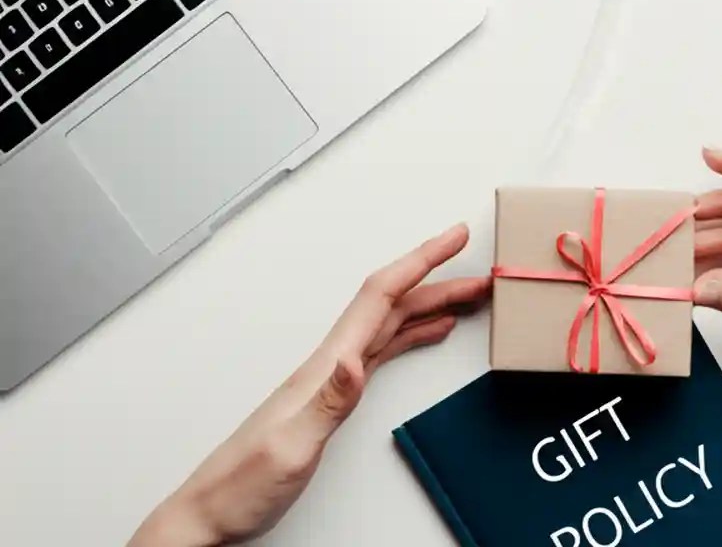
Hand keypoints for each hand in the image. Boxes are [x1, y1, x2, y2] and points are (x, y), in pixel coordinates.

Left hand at [129, 224, 490, 545]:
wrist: (213, 510)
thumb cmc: (243, 484)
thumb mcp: (291, 445)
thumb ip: (328, 401)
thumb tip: (356, 360)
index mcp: (327, 364)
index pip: (381, 296)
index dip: (421, 261)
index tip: (453, 238)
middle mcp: (333, 362)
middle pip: (394, 304)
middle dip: (439, 280)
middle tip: (481, 272)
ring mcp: (335, 377)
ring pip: (392, 324)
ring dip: (432, 304)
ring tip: (469, 296)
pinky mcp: (337, 397)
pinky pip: (385, 350)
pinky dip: (413, 335)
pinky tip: (431, 333)